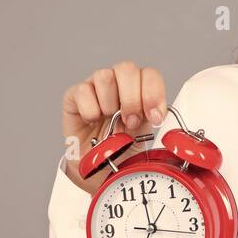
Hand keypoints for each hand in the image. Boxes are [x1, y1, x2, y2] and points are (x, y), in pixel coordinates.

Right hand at [61, 61, 167, 194]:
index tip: (154, 118)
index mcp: (140, 91)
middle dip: (132, 99)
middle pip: (127, 68)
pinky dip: (90, 110)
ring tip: (109, 121)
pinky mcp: (74, 96)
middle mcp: (118, 84)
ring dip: (110, 104)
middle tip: (130, 122)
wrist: (95, 169)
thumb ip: (152, 124)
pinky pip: (82, 91)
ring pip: (105, 76)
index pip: (150, 75)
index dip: (153, 94)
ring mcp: (96, 87)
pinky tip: (92, 121)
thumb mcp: (144, 139)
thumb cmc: (120, 151)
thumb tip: (163, 121)